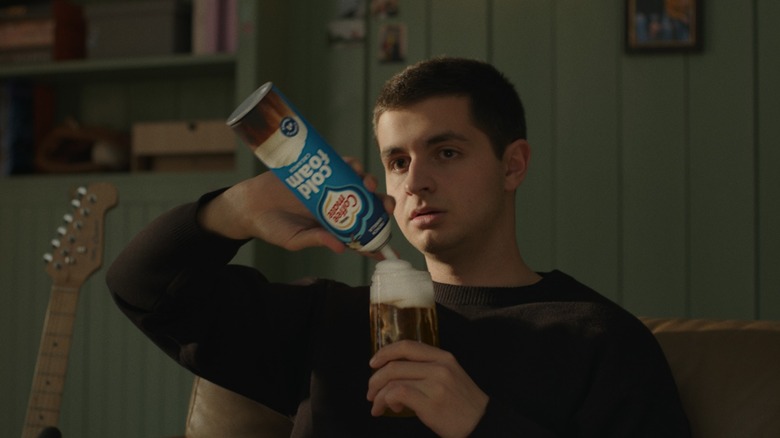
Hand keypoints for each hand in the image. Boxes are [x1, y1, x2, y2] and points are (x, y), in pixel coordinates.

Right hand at [198, 157, 394, 253]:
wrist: (250, 205)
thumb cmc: (273, 228)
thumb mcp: (296, 240)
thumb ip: (317, 240)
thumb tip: (342, 248)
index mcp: (335, 227)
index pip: (362, 234)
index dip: (377, 241)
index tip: (391, 250)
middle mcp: (337, 206)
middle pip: (368, 205)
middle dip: (382, 205)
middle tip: (386, 207)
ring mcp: (330, 187)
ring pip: (358, 183)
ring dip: (369, 183)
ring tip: (369, 185)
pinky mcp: (320, 170)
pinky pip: (341, 165)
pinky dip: (351, 165)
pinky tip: (354, 168)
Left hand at [367, 341, 488, 437]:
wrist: (483, 424)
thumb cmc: (463, 404)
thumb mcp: (451, 376)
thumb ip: (428, 369)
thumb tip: (396, 374)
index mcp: (444, 357)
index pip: (408, 346)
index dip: (386, 352)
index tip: (373, 362)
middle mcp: (439, 366)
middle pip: (395, 364)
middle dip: (376, 379)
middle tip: (370, 393)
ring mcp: (435, 384)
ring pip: (393, 380)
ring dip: (378, 394)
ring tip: (377, 406)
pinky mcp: (430, 403)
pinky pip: (398, 394)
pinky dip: (387, 401)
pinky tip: (391, 409)